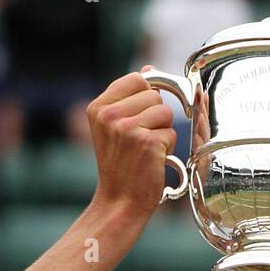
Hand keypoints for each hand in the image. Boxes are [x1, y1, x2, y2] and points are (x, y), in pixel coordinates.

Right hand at [87, 69, 176, 223]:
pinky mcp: (147, 142)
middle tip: (141, 140)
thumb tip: (149, 69)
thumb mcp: (116, 127)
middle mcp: (109, 115)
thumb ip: (131, 97)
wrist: (119, 202)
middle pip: (155, 95)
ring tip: (146, 150)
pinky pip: (171, 132)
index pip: (137, 79)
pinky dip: (167, 148)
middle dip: (156, 117)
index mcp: (98, 107)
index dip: (147, 96)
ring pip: (165, 112)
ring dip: (163, 132)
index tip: (141, 116)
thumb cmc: (120, 166)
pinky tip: (152, 160)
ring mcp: (128, 129)